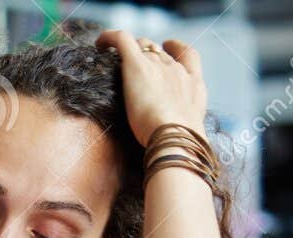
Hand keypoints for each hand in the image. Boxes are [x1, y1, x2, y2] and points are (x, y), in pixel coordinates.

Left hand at [97, 29, 207, 145]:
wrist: (176, 137)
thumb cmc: (180, 143)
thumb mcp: (187, 131)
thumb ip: (179, 125)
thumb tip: (167, 136)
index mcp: (193, 84)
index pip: (189, 56)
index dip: (177, 48)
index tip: (169, 46)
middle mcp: (177, 70)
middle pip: (159, 52)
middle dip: (146, 52)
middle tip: (129, 60)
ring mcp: (158, 66)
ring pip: (142, 45)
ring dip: (129, 48)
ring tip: (113, 53)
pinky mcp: (138, 66)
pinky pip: (122, 40)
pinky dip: (109, 38)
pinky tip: (98, 43)